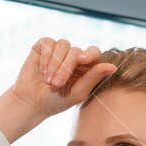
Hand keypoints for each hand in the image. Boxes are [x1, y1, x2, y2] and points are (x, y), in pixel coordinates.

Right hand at [0, 38, 116, 142]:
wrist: (32, 102)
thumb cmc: (57, 101)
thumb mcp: (78, 92)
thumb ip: (94, 78)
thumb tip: (113, 66)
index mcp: (85, 66)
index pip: (93, 52)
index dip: (89, 54)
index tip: (83, 60)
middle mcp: (73, 55)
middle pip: (76, 51)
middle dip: (66, 68)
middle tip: (57, 84)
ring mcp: (58, 50)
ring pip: (63, 45)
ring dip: (55, 63)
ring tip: (48, 80)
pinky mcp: (43, 46)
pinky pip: (48, 43)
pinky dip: (45, 57)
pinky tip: (42, 71)